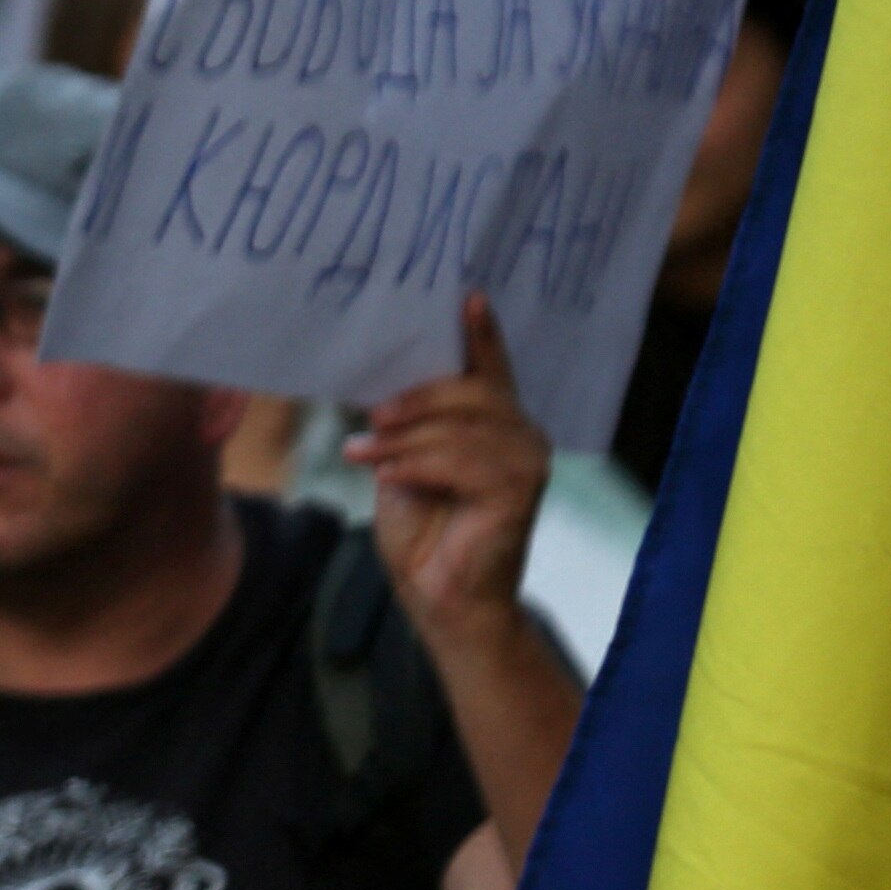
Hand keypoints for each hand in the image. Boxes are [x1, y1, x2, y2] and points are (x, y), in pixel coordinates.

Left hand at [349, 293, 548, 647]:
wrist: (438, 593)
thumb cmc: (423, 529)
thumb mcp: (403, 462)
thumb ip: (408, 424)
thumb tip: (381, 389)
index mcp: (493, 422)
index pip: (488, 368)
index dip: (481, 333)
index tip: (466, 295)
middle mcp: (519, 433)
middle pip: (469, 391)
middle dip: (415, 400)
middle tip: (371, 416)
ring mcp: (527, 460)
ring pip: (460, 426)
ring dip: (405, 438)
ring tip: (363, 453)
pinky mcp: (520, 489)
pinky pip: (463, 460)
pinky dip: (417, 464)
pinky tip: (388, 475)